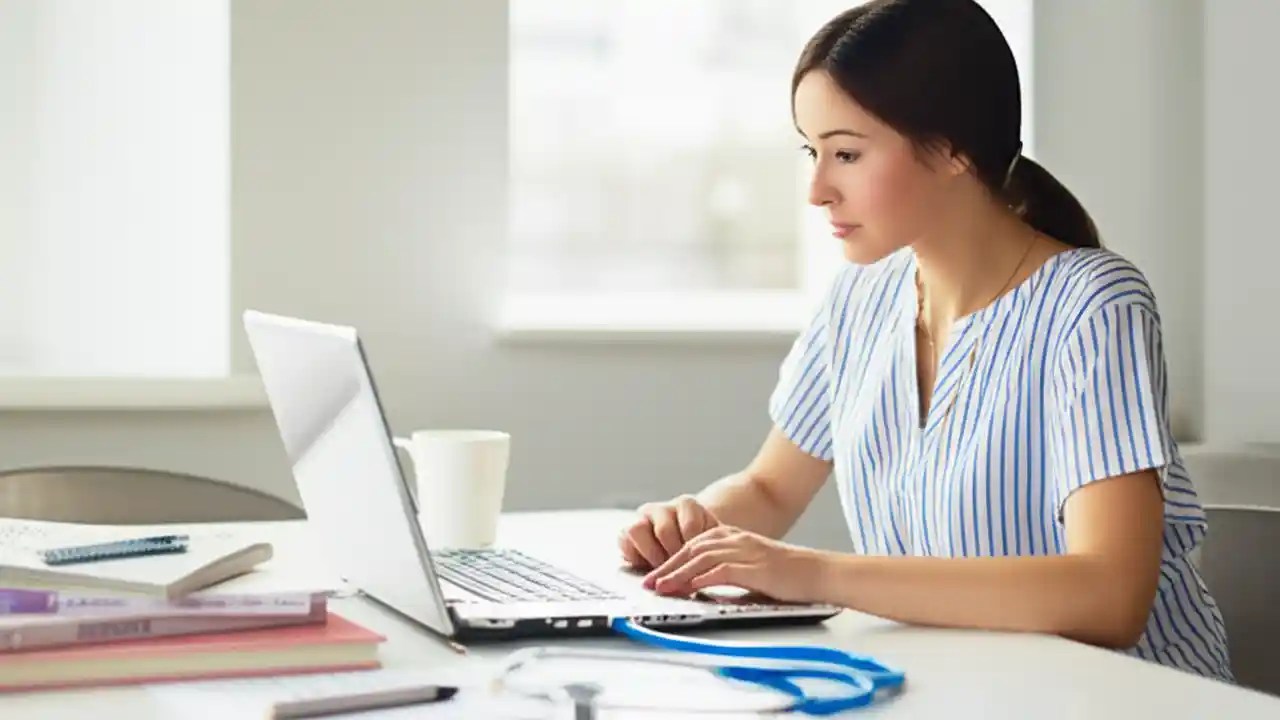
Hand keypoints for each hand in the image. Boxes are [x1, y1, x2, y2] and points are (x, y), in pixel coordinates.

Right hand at [618, 495, 719, 570]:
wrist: (683, 542)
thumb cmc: (702, 542)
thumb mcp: (713, 540)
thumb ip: (715, 546)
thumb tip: (722, 563)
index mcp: (687, 505)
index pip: (689, 525)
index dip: (693, 549)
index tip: (700, 566)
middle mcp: (663, 508)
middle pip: (664, 530)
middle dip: (673, 556)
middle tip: (682, 573)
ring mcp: (643, 518)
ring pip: (638, 529)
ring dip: (652, 555)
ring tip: (665, 571)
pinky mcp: (627, 531)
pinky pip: (625, 539)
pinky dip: (635, 556)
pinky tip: (649, 567)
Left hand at [642, 525, 827, 603]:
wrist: (818, 572)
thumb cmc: (788, 574)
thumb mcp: (752, 566)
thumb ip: (728, 570)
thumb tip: (701, 585)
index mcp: (735, 536)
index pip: (694, 543)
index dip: (672, 559)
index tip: (656, 575)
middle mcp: (736, 539)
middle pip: (691, 548)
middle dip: (666, 566)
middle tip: (648, 583)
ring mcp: (744, 550)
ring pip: (700, 558)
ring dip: (677, 574)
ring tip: (660, 588)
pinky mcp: (753, 566)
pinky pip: (719, 571)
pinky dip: (699, 579)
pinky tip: (687, 589)